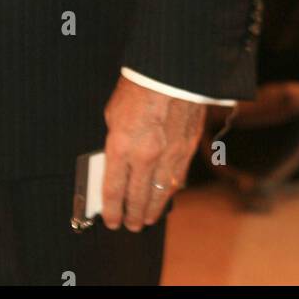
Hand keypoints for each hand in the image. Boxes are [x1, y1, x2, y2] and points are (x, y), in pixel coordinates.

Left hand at [101, 75, 205, 230]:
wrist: (171, 72)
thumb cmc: (138, 88)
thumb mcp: (113, 114)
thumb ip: (115, 142)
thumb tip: (116, 164)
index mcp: (121, 146)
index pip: (113, 190)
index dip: (111, 210)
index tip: (111, 220)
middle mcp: (145, 156)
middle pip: (137, 198)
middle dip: (132, 216)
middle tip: (129, 226)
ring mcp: (169, 156)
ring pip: (160, 194)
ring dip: (152, 210)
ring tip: (147, 219)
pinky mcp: (187, 150)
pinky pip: (177, 179)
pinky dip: (169, 192)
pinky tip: (165, 197)